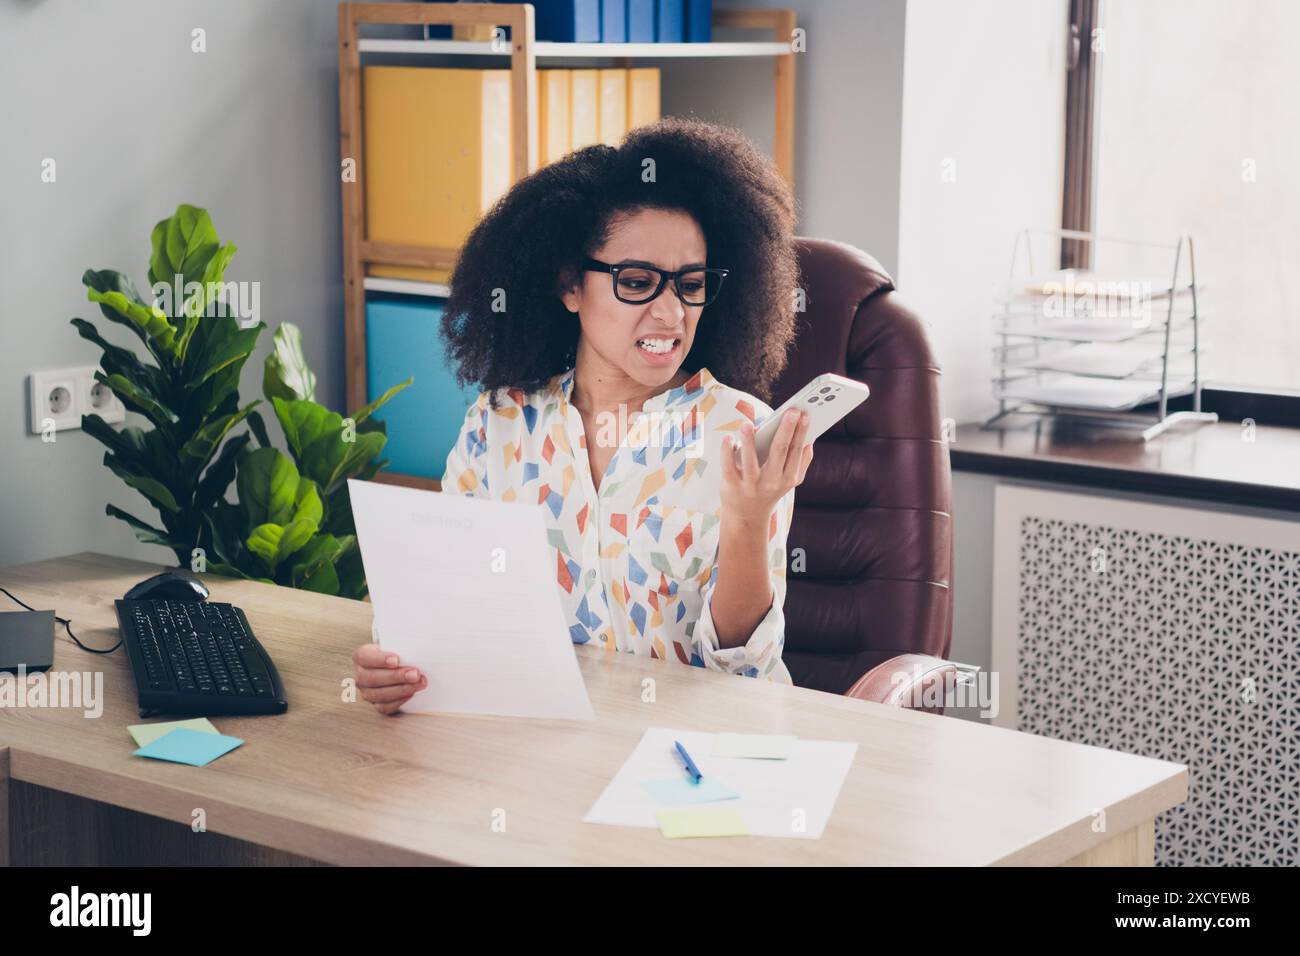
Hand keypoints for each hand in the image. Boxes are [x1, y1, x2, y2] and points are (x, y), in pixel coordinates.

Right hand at [352, 643, 426, 715]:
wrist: (394, 665)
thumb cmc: (395, 652)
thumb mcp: (394, 644)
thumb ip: (401, 644)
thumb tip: (418, 647)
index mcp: (361, 656)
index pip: (364, 657)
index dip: (380, 659)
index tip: (397, 660)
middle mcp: (360, 675)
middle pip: (372, 678)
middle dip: (396, 677)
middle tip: (415, 674)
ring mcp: (366, 691)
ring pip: (378, 694)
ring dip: (401, 690)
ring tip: (418, 684)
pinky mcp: (376, 703)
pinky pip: (384, 707)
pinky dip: (399, 701)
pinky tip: (411, 694)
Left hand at [720, 408, 812, 526]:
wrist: (747, 518)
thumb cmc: (768, 492)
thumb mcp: (788, 482)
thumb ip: (801, 464)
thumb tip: (810, 443)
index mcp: (787, 478)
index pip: (796, 451)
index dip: (801, 432)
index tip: (804, 414)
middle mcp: (771, 482)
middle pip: (780, 451)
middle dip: (787, 429)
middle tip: (791, 411)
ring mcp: (751, 485)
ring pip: (750, 460)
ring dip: (749, 440)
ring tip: (748, 424)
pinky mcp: (732, 486)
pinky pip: (728, 466)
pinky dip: (727, 451)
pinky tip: (728, 438)